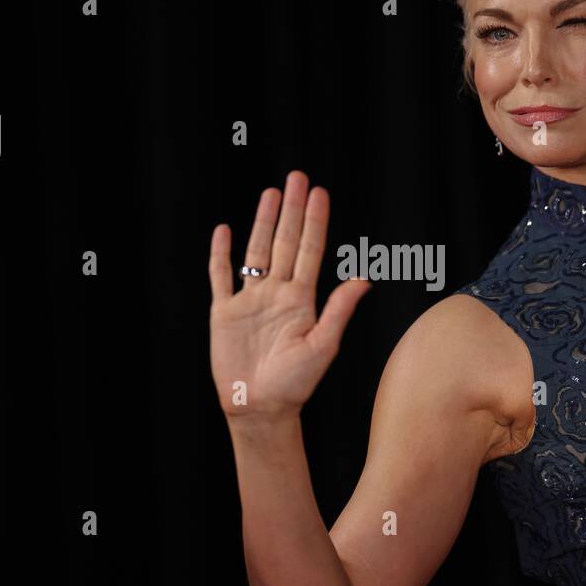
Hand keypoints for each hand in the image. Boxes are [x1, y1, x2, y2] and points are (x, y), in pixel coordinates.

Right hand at [208, 170, 371, 421]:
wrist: (259, 408)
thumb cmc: (295, 384)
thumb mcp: (323, 346)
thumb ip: (339, 310)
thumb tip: (365, 279)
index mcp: (301, 299)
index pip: (309, 250)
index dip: (314, 221)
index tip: (320, 194)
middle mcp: (276, 294)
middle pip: (284, 242)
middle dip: (291, 210)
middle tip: (297, 177)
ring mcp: (250, 301)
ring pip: (256, 251)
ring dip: (262, 222)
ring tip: (271, 193)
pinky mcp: (224, 313)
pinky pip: (220, 277)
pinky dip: (221, 254)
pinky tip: (225, 231)